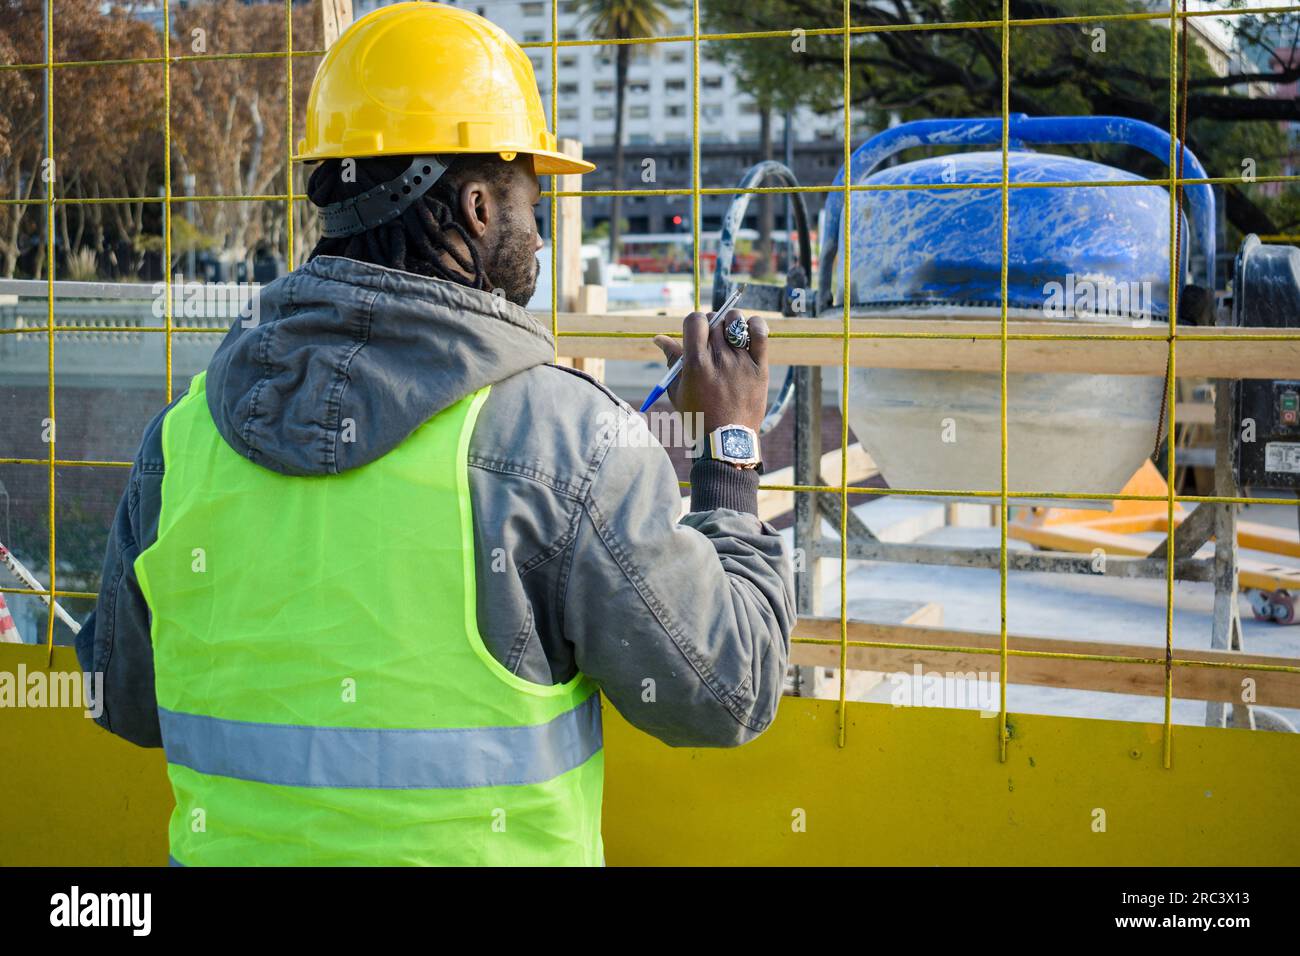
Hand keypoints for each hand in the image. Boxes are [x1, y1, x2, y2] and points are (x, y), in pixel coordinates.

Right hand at [652, 307, 768, 435]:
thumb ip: (672, 360)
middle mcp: (719, 359)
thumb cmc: (698, 417)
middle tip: (712, 341)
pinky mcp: (759, 367)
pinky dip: (754, 325)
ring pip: (736, 321)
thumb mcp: (678, 391)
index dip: (694, 322)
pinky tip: (748, 332)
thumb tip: (659, 338)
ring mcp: (741, 362)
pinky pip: (760, 332)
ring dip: (730, 322)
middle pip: (715, 320)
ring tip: (730, 336)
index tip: (696, 333)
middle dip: (711, 325)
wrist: (727, 441)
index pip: (695, 320)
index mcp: (696, 364)